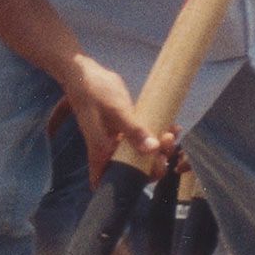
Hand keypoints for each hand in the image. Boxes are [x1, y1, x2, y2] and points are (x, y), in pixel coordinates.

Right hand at [54, 54, 169, 181]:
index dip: (128, 182)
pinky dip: (157, 135)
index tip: (151, 169)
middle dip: (154, 162)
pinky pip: (142, 138)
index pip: (110, 180)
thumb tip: (152, 150)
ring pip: (140, 154)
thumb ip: (133, 130)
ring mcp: (117, 140)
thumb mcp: (115, 110)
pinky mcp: (124, 128)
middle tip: (166, 143)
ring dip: (159, 148)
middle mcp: (108, 149)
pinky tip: (170, 126)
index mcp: (101, 150)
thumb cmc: (93, 91)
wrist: (84, 72)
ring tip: (171, 132)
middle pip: (132, 168)